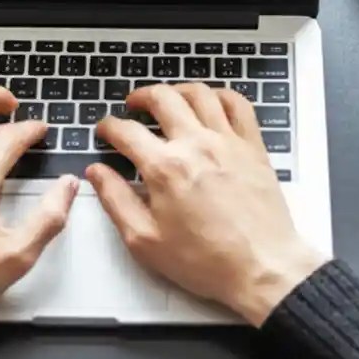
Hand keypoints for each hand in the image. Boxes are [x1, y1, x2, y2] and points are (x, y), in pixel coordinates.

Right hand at [89, 84, 325, 326]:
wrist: (262, 268)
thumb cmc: (206, 261)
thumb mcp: (145, 240)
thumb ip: (116, 200)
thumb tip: (96, 173)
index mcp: (165, 168)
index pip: (127, 131)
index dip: (109, 126)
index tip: (106, 130)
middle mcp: (196, 145)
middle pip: (162, 99)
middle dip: (140, 97)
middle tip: (132, 105)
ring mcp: (228, 142)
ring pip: (199, 94)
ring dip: (177, 90)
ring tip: (167, 98)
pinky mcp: (253, 147)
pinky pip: (238, 105)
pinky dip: (221, 95)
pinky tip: (211, 102)